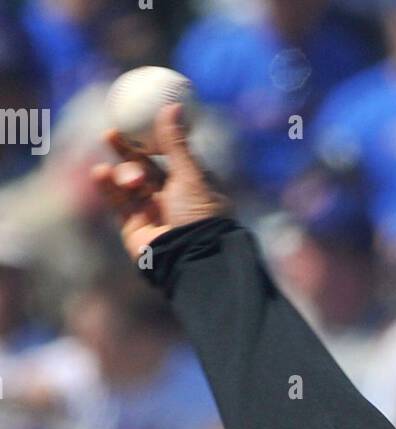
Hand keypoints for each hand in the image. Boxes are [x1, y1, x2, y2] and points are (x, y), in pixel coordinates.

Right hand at [90, 103, 230, 261]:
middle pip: (144, 168)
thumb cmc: (199, 216)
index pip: (168, 156)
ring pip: (129, 184)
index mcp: (191, 185)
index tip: (134, 120)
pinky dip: (108, 186)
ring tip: (132, 180)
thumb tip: (172, 105)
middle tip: (111, 133)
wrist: (192, 258)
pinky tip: (99, 172)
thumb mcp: (190, 174)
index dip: (151, 140)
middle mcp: (172, 199)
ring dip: (124, 174)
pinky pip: (118, 202)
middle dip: (126, 151)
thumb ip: (176, 142)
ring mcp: (152, 213)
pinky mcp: (135, 227)